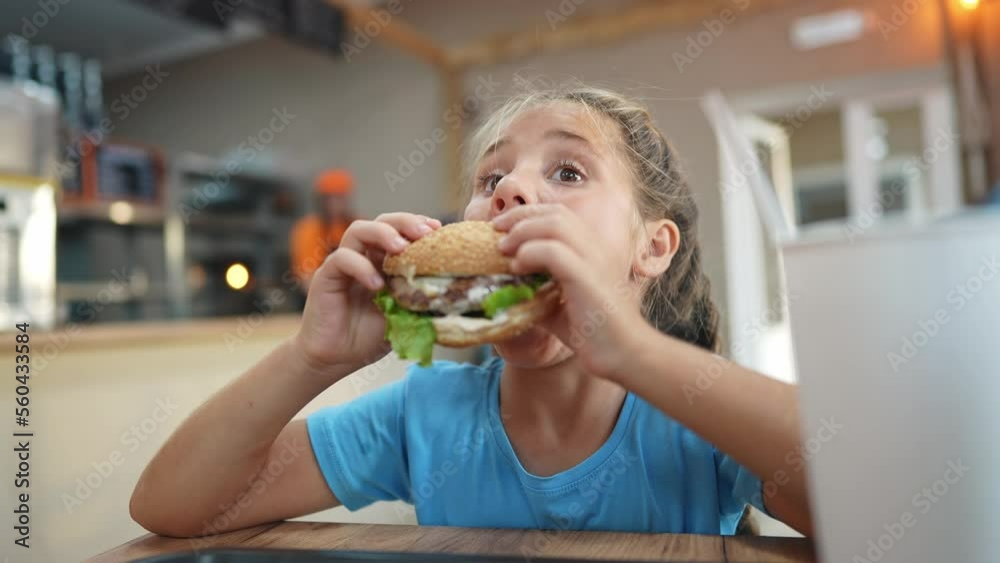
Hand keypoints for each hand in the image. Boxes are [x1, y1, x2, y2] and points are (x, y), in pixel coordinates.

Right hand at [293, 213, 440, 376]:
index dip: (419, 225)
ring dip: (382, 234)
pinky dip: (361, 267)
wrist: (337, 358)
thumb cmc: (370, 336)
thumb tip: (454, 293)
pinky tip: (377, 284)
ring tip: (401, 248)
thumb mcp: (404, 316)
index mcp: (385, 261)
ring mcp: (345, 264)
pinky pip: (342, 259)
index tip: (439, 230)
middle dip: (405, 222)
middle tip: (425, 232)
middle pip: (382, 221)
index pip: (401, 231)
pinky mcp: (327, 276)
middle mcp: (365, 256)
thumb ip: (421, 300)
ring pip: (359, 230)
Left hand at [492, 204, 647, 377]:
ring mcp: (593, 260)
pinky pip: (554, 251)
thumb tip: (508, 296)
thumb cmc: (594, 334)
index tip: (502, 228)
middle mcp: (595, 248)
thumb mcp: (557, 310)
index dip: (528, 215)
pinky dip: (530, 253)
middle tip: (495, 229)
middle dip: (520, 215)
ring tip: (503, 248)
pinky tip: (516, 268)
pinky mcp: (587, 277)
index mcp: (591, 251)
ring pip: (555, 224)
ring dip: (522, 231)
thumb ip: (537, 295)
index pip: (559, 215)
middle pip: (554, 212)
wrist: (624, 353)